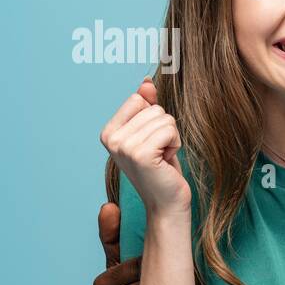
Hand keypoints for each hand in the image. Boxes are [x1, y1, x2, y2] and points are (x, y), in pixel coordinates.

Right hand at [100, 78, 190, 216]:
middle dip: (165, 129)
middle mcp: (111, 138)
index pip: (138, 99)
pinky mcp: (141, 154)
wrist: (167, 201)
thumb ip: (147, 107)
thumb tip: (146, 82)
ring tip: (162, 157)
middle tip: (159, 153)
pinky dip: (175, 144)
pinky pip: (169, 130)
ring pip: (164, 118)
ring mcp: (124, 146)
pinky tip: (166, 161)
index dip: (153, 118)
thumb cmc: (162, 168)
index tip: (151, 142)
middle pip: (154, 108)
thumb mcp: (152, 133)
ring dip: (171, 138)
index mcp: (108, 131)